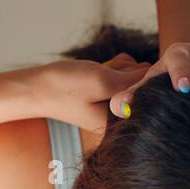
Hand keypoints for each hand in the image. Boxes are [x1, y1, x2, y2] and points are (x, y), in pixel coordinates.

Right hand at [27, 59, 149, 131]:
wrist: (34, 88)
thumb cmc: (66, 87)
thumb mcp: (104, 81)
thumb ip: (133, 80)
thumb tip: (156, 74)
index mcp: (121, 121)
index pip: (149, 95)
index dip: (142, 77)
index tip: (121, 74)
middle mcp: (120, 116)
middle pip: (142, 85)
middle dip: (128, 71)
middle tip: (102, 73)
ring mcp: (113, 105)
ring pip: (131, 76)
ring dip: (119, 66)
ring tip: (98, 70)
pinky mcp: (106, 95)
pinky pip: (119, 76)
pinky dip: (113, 67)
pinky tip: (99, 68)